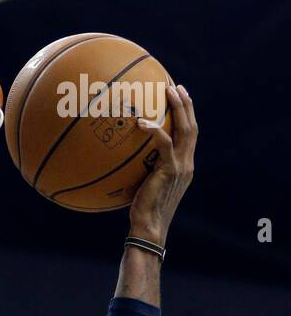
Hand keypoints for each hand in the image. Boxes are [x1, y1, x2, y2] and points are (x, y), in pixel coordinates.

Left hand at [130, 83, 196, 246]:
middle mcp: (187, 164)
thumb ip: (143, 169)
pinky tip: (141, 122)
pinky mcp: (170, 171)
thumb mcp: (145, 187)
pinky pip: (164, 144)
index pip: (190, 136)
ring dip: (178, 108)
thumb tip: (123, 158)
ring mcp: (181, 167)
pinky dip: (155, 130)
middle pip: (192, 127)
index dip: (187, 115)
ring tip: (168, 91)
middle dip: (186, 104)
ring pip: (185, 130)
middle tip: (176, 87)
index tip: (180, 98)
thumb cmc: (141, 212)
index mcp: (184, 167)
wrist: (149, 228)